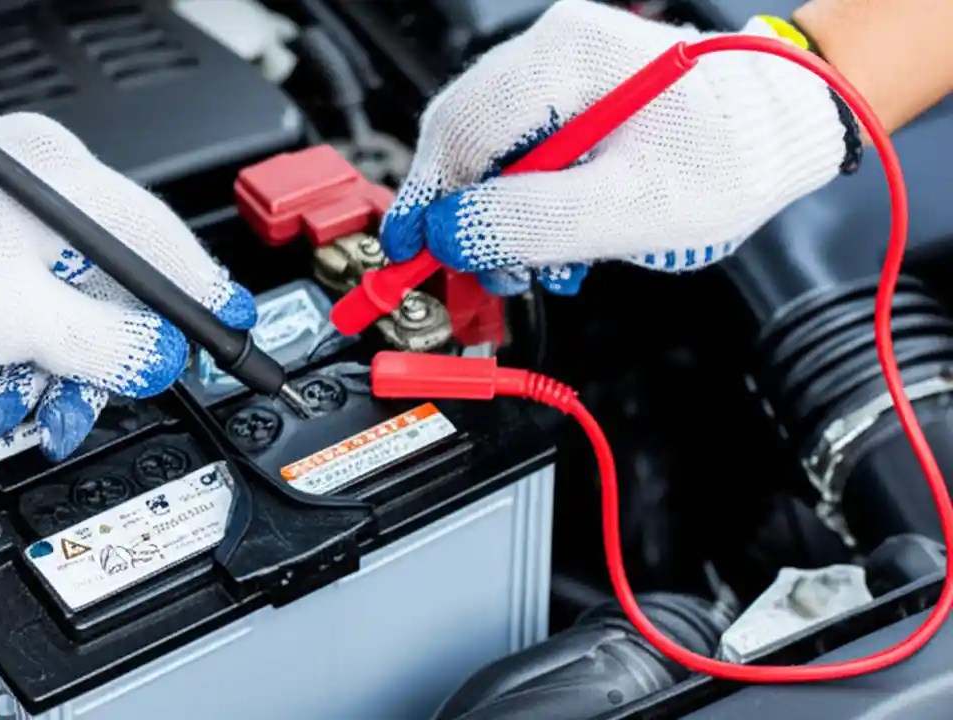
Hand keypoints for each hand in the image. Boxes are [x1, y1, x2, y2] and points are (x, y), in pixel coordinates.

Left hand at [0, 113, 255, 460]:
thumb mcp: (22, 324)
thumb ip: (106, 346)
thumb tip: (158, 358)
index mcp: (67, 185)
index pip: (165, 247)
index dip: (201, 301)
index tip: (228, 332)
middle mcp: (38, 186)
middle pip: (111, 281)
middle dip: (107, 354)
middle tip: (110, 397)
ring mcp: (1, 210)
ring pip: (63, 297)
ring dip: (55, 365)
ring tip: (33, 411)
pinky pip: (21, 293)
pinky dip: (19, 345)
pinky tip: (1, 388)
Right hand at [381, 0, 857, 295]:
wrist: (780, 132)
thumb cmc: (730, 158)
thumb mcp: (635, 207)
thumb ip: (536, 222)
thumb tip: (451, 237)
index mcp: (571, 54)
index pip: (465, 128)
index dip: (431, 198)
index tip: (412, 252)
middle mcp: (554, 47)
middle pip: (461, 133)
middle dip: (457, 209)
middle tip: (467, 268)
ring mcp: (558, 67)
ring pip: (482, 145)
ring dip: (487, 211)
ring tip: (521, 263)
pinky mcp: (566, 94)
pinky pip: (513, 147)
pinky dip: (513, 198)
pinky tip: (540, 234)